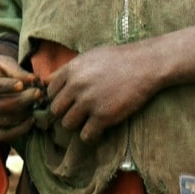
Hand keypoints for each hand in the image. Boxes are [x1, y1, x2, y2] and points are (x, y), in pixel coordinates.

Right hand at [0, 53, 42, 143]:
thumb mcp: (6, 63)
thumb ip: (18, 72)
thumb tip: (33, 80)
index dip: (7, 86)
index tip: (22, 84)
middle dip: (21, 100)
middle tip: (38, 93)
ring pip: (0, 120)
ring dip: (22, 114)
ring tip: (37, 105)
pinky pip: (1, 134)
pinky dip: (18, 130)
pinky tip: (32, 120)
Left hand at [45, 44, 159, 144]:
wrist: (147, 64)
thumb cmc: (121, 59)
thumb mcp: (91, 56)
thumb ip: (69, 70)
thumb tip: (47, 81)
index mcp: (71, 70)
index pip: (50, 92)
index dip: (60, 97)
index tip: (70, 101)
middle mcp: (76, 86)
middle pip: (56, 110)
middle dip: (67, 112)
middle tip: (80, 113)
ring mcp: (89, 102)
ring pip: (68, 124)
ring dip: (78, 125)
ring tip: (90, 121)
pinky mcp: (103, 116)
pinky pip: (86, 135)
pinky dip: (91, 137)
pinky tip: (99, 132)